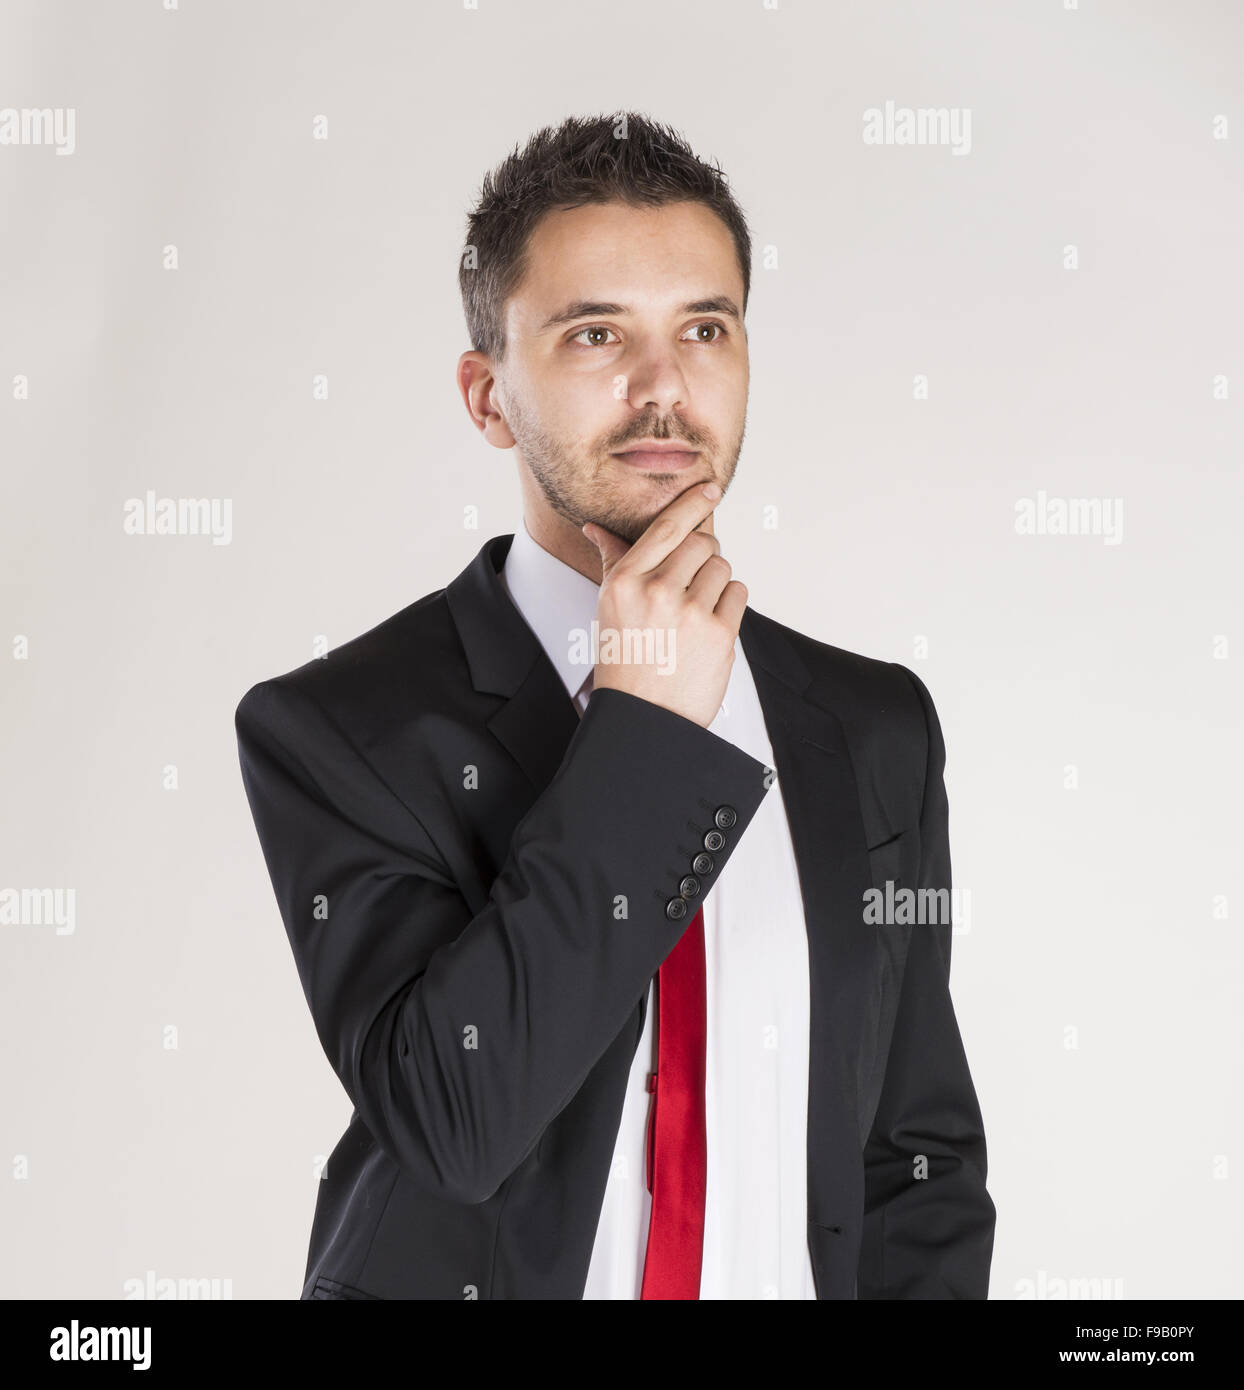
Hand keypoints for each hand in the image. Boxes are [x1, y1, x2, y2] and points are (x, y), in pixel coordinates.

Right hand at [581, 482, 746, 728]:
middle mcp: (656, 592)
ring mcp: (690, 613)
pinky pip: (738, 593)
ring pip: (723, 567)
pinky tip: (709, 624)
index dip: (693, 503)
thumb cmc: (625, 660)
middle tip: (694, 579)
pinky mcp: (719, 634)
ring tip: (697, 609)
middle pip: (703, 543)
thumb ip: (613, 563)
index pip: (667, 526)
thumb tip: (596, 529)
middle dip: (705, 554)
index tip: (710, 489)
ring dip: (716, 581)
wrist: (644, 717)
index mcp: (625, 581)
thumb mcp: (610, 609)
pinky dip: (729, 603)